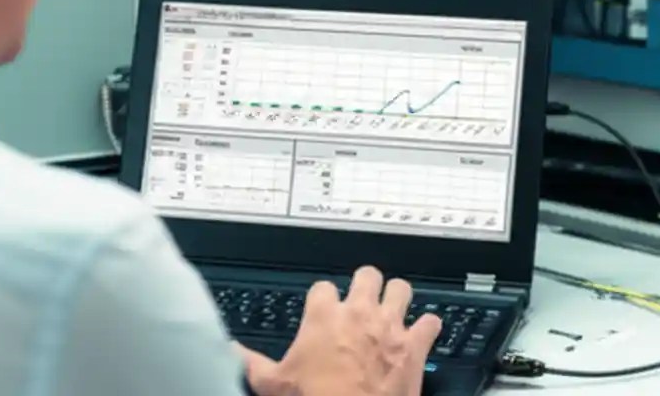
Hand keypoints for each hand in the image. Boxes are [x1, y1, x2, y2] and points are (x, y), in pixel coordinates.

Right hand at [239, 266, 441, 395]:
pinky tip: (421, 334)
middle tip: (362, 301)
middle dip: (365, 286)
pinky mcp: (415, 345)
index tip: (324, 310)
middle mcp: (359, 313)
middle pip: (367, 275)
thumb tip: (228, 351)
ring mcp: (391, 326)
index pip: (323, 287)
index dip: (323, 298)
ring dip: (397, 298)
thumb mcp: (273, 385)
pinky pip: (431, 322)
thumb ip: (250, 363)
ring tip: (392, 310)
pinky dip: (427, 327)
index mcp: (324, 317)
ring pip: (401, 289)